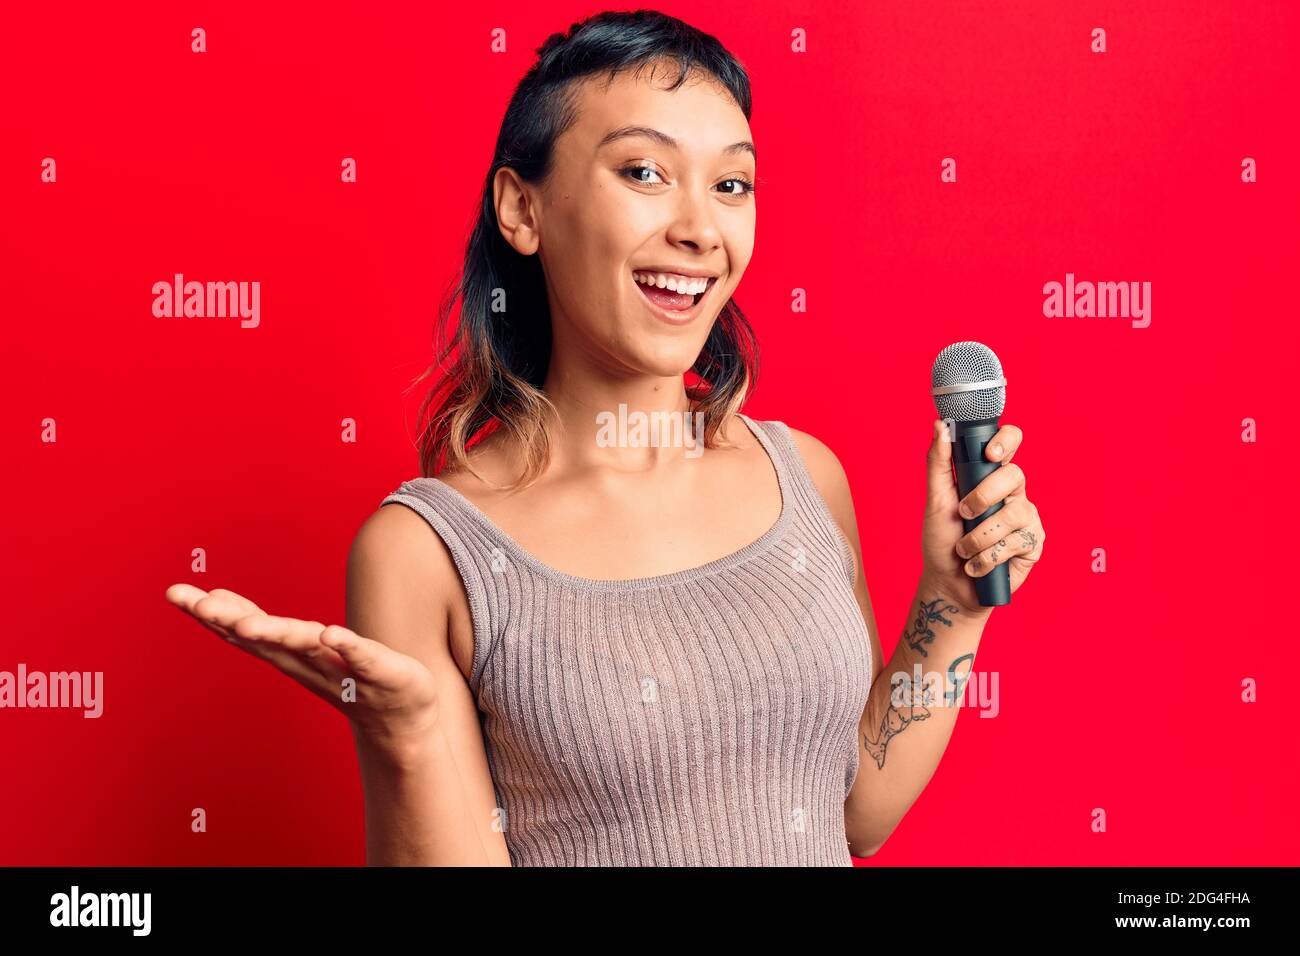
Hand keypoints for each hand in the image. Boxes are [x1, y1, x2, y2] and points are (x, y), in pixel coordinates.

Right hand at [164, 584, 439, 749]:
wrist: (401, 720)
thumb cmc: (347, 676)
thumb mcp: (299, 644)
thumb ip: (262, 624)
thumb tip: (215, 598)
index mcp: (289, 652)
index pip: (245, 630)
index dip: (211, 614)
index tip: (176, 595)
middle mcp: (309, 661)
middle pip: (266, 640)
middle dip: (231, 623)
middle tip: (199, 607)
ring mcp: (342, 668)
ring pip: (305, 648)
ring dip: (277, 635)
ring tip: (247, 625)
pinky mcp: (380, 672)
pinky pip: (362, 657)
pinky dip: (347, 646)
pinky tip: (330, 633)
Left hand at [921, 419, 1045, 614]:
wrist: (949, 584)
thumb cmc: (942, 541)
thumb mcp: (935, 501)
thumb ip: (939, 463)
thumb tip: (940, 426)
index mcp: (990, 475)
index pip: (1010, 442)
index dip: (1006, 440)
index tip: (989, 454)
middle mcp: (1012, 493)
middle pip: (1014, 475)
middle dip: (983, 496)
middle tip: (963, 514)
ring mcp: (1026, 517)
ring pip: (1013, 514)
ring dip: (979, 536)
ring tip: (964, 550)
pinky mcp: (1034, 543)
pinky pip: (1016, 542)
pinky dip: (988, 557)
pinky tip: (977, 565)